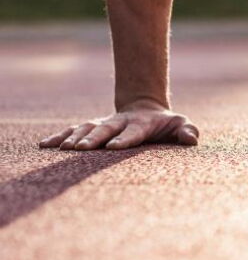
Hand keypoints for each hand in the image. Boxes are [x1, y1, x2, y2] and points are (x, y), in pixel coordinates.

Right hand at [37, 100, 199, 150]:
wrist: (145, 110)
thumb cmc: (165, 124)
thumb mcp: (180, 125)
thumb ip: (187, 131)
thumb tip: (191, 139)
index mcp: (141, 124)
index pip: (133, 132)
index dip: (124, 139)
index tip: (114, 147)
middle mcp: (118, 122)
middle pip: (105, 129)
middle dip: (94, 138)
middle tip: (82, 149)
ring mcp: (103, 124)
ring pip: (86, 129)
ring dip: (74, 138)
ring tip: (63, 149)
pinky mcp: (90, 128)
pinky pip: (72, 131)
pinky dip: (58, 137)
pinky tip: (44, 145)